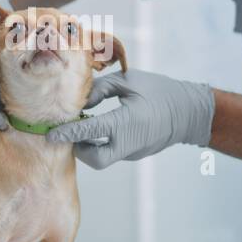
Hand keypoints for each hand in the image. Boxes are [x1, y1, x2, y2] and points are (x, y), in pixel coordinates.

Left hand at [45, 69, 214, 168]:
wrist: (190, 111)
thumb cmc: (159, 90)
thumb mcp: (128, 82)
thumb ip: (100, 90)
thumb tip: (79, 103)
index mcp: (127, 122)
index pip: (90, 131)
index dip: (68, 132)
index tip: (51, 134)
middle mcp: (129, 143)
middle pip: (95, 159)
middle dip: (78, 148)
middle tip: (70, 131)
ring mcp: (134, 152)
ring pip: (103, 158)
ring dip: (89, 146)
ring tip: (84, 126)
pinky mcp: (136, 153)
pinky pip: (113, 153)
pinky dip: (101, 144)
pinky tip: (99, 128)